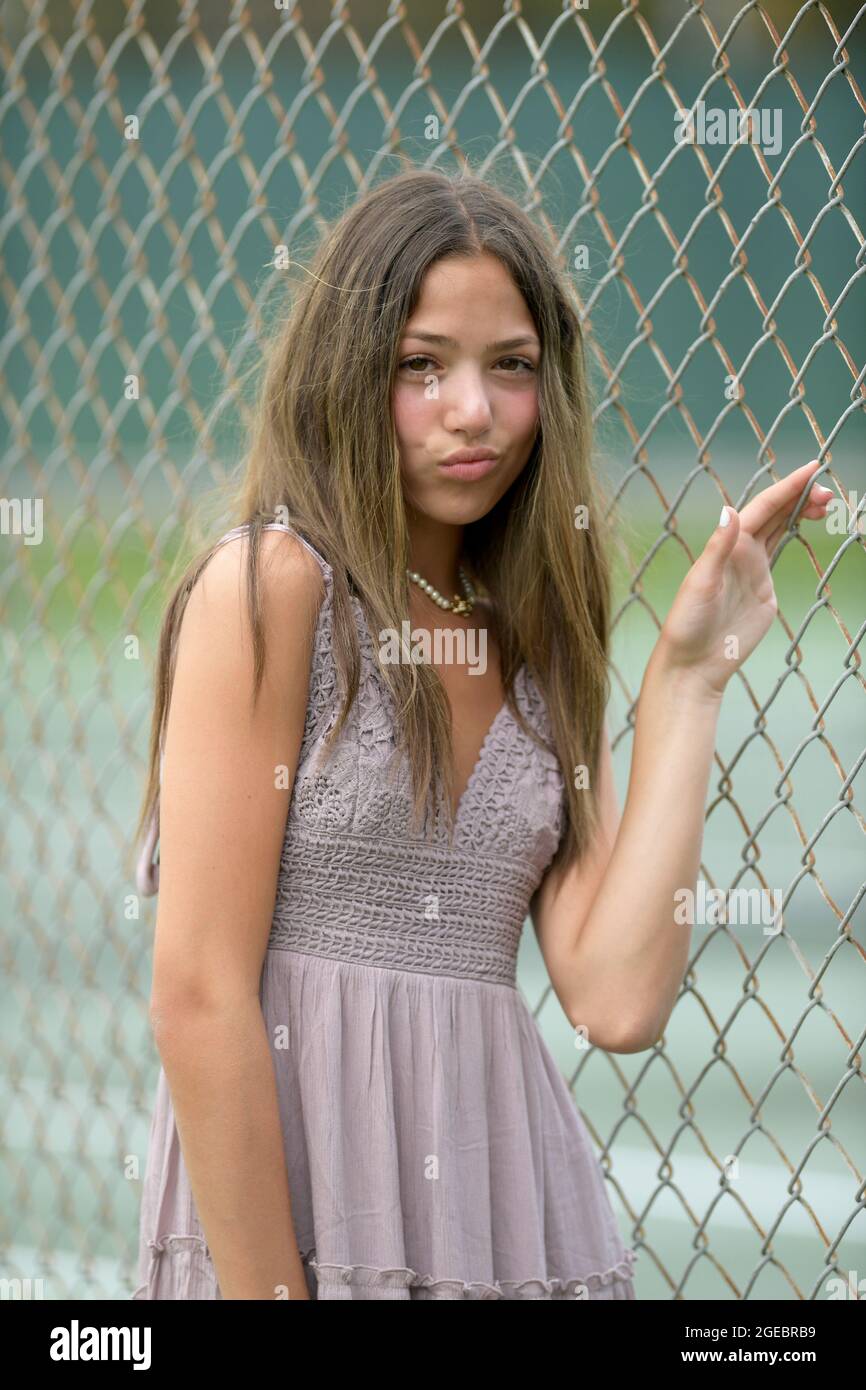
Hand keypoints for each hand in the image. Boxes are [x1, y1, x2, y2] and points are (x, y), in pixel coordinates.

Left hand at [656, 460, 833, 697]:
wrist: (694, 662)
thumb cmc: (688, 624)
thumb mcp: (702, 584)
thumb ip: (717, 548)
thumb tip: (730, 510)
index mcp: (727, 545)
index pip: (763, 507)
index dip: (788, 487)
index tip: (812, 469)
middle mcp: (740, 552)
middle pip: (775, 513)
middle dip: (800, 496)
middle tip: (828, 492)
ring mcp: (754, 569)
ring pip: (780, 528)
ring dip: (800, 510)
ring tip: (826, 502)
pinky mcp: (764, 590)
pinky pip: (780, 552)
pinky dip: (794, 533)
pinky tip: (805, 523)